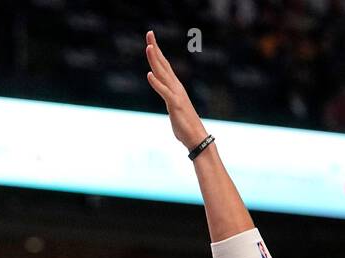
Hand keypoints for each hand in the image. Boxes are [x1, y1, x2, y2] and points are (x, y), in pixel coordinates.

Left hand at [145, 31, 209, 150]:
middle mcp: (176, 87)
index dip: (157, 52)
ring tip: (148, 47)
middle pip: (163, 64)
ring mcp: (176, 94)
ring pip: (163, 74)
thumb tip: (168, 98)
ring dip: (155, 60)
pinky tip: (149, 74)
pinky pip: (164, 91)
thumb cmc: (185, 125)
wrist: (196, 137)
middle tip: (149, 33)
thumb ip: (171, 100)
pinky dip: (156, 83)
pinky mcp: (175, 104)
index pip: (164, 66)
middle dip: (155, 48)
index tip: (151, 39)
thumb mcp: (175, 108)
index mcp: (175, 87)